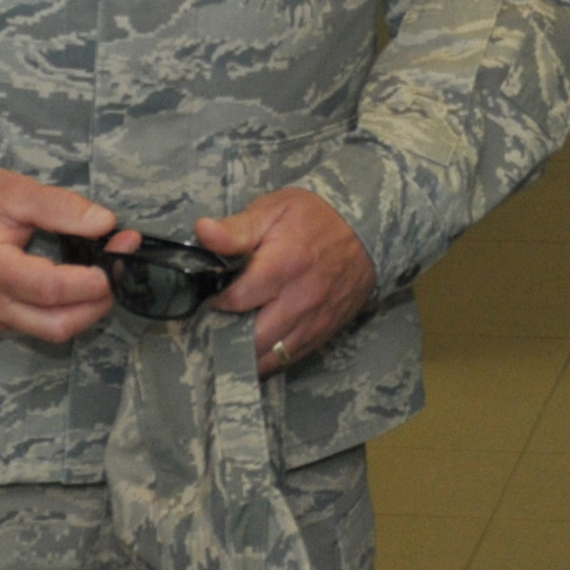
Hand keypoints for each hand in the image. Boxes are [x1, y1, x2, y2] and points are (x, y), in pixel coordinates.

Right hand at [0, 169, 120, 346]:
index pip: (51, 290)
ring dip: (85, 310)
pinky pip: (35, 327)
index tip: (121, 254)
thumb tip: (105, 223)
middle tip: (120, 268)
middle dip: (98, 302)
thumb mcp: (14, 189)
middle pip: (56, 324)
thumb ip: (60, 207)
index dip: (93, 280)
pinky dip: (63, 312)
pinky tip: (76, 286)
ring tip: (104, 274)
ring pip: (49, 331)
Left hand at [193, 188, 373, 371]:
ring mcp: (314, 321)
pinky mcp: (324, 332)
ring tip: (229, 343)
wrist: (367, 231)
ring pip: (271, 356)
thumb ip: (238, 227)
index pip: (236, 301)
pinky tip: (254, 353)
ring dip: (246, 355)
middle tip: (214, 325)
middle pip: (252, 338)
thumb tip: (202, 231)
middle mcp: (299, 300)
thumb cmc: (315, 218)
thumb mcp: (274, 209)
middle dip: (226, 336)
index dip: (215, 302)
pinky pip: (290, 358)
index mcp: (283, 266)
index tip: (209, 296)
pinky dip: (269, 360)